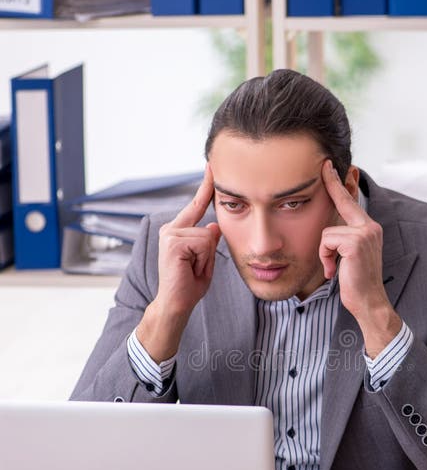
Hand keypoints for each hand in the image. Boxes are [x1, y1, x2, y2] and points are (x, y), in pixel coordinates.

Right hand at [137, 166, 220, 360]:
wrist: (175, 305)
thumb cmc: (189, 286)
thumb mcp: (205, 260)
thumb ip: (209, 241)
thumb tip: (213, 226)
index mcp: (178, 231)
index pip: (196, 205)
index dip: (206, 186)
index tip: (212, 165)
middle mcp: (171, 229)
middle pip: (210, 228)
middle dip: (209, 253)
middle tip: (194, 269)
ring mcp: (170, 234)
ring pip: (208, 237)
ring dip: (206, 259)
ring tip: (191, 270)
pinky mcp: (173, 242)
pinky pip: (204, 244)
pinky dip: (202, 261)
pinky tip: (188, 269)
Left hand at [320, 159, 401, 357]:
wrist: (369, 302)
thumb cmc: (356, 282)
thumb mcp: (349, 256)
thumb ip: (343, 238)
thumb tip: (330, 227)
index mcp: (369, 228)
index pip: (352, 201)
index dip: (341, 184)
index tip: (333, 167)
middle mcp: (370, 227)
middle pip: (343, 201)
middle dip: (332, 183)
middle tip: (324, 164)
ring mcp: (365, 233)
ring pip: (327, 232)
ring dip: (325, 253)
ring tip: (335, 268)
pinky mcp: (355, 242)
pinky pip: (327, 241)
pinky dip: (325, 258)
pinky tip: (335, 271)